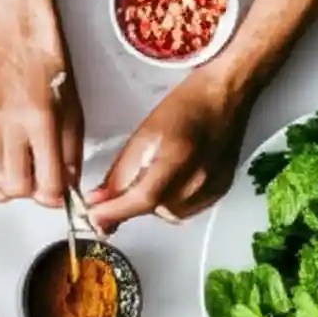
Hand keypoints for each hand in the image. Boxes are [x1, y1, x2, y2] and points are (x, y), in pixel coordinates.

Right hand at [0, 42, 83, 206]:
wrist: (20, 42)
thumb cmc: (51, 74)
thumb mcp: (73, 115)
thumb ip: (69, 158)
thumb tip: (63, 192)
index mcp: (40, 120)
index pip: (46, 181)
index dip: (54, 198)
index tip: (57, 197)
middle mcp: (8, 123)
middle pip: (14, 186)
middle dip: (28, 193)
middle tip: (35, 183)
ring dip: (5, 187)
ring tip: (15, 176)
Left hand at [86, 66, 249, 232]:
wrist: (225, 98)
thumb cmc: (184, 107)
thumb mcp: (142, 136)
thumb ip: (119, 174)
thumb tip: (97, 202)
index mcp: (178, 156)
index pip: (142, 198)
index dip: (114, 212)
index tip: (92, 218)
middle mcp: (199, 177)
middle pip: (151, 209)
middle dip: (128, 204)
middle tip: (120, 188)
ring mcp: (212, 187)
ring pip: (166, 213)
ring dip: (150, 203)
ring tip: (153, 175)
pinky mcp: (220, 192)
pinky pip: (184, 210)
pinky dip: (169, 202)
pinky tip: (170, 180)